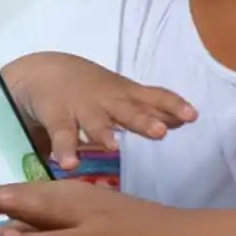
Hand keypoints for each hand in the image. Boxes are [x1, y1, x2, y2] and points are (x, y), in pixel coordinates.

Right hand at [2, 52, 196, 169]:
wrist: (42, 71)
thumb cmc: (92, 87)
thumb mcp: (123, 92)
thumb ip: (152, 106)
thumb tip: (187, 119)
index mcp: (124, 94)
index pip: (153, 97)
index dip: (172, 105)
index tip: (192, 116)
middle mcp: (106, 100)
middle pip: (127, 110)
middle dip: (143, 121)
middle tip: (160, 131)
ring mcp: (81, 108)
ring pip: (95, 122)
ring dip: (103, 133)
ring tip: (114, 147)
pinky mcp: (57, 118)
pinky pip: (62, 136)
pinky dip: (65, 150)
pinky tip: (69, 165)